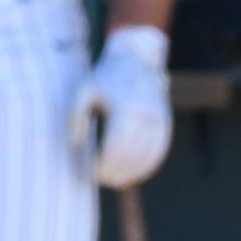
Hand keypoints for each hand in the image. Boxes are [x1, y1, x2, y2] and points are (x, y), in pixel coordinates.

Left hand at [69, 25, 171, 188]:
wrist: (137, 58)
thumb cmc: (105, 77)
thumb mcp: (83, 91)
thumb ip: (74, 119)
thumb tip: (74, 146)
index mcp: (123, 106)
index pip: (116, 146)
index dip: (105, 164)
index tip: (94, 173)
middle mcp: (145, 113)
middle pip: (132, 153)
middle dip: (118, 171)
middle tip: (104, 181)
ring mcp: (158, 117)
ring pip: (148, 154)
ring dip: (134, 172)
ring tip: (118, 181)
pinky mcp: (166, 120)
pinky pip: (160, 148)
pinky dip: (149, 165)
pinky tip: (137, 173)